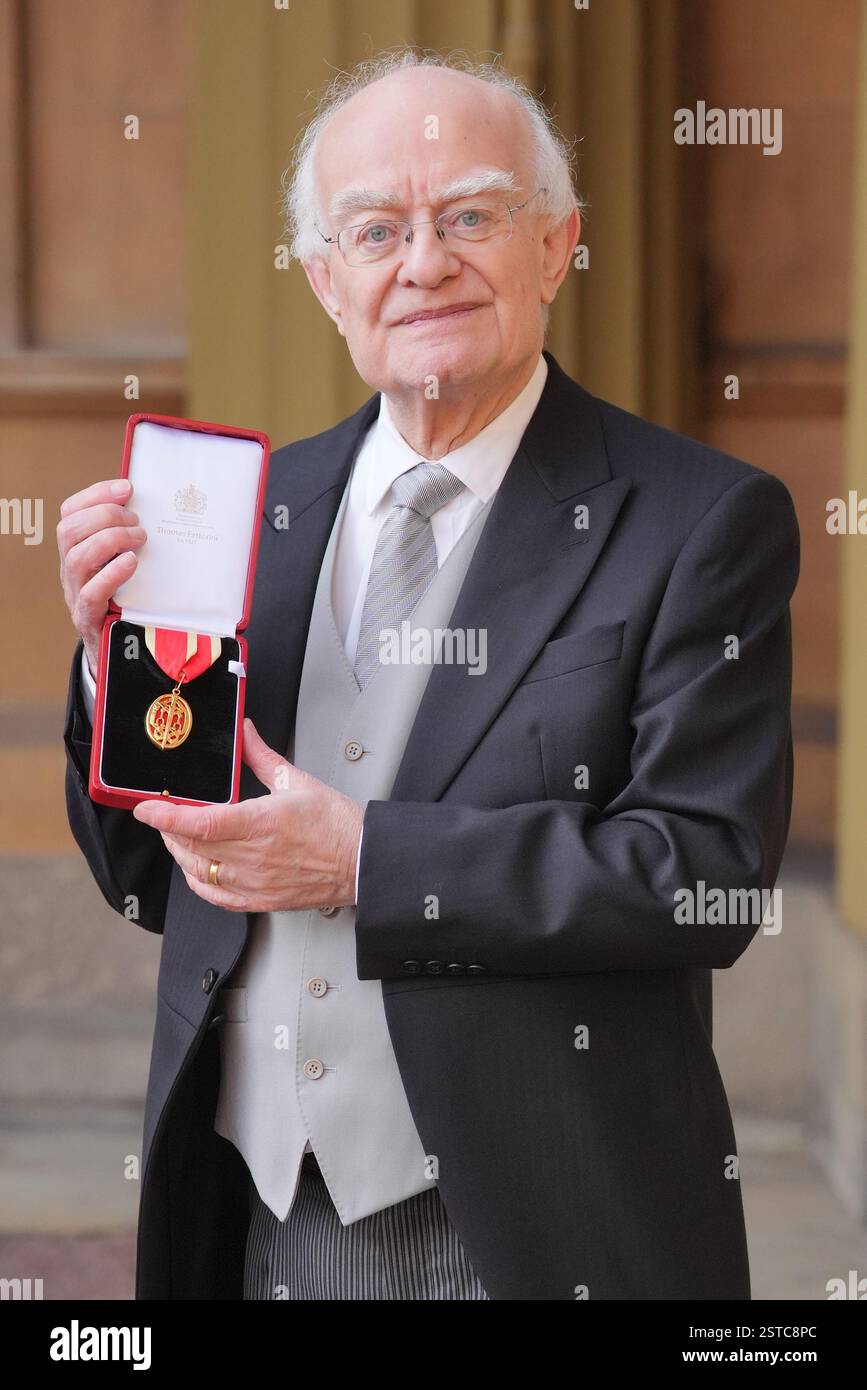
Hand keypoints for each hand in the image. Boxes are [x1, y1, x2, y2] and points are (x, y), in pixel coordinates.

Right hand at [57, 477, 145, 675]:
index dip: (96, 494)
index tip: (127, 488)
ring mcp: (76, 594)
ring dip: (109, 540)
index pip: (72, 512)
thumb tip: (165, 508)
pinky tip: (131, 563)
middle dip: (105, 516)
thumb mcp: (128, 565)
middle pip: (69, 530)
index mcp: (78, 549)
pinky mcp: (89, 618)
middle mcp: (71, 569)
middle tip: (137, 521)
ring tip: (139, 540)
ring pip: (76, 558)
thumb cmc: (128, 599)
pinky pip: (90, 593)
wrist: (118, 650)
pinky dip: (110, 574)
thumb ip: (134, 539)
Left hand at [131, 719, 364, 913]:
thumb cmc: (336, 826)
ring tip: (178, 837)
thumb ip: (262, 756)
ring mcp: (254, 882)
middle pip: (192, 847)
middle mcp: (254, 857)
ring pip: (199, 871)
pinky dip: (198, 881)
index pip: (201, 823)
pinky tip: (197, 868)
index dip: (166, 817)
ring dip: (181, 853)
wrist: (361, 861)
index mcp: (262, 823)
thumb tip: (245, 733)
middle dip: (170, 830)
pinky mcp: (259, 900)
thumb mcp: (297, 781)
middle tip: (165, 814)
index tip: (146, 808)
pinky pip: (215, 897)